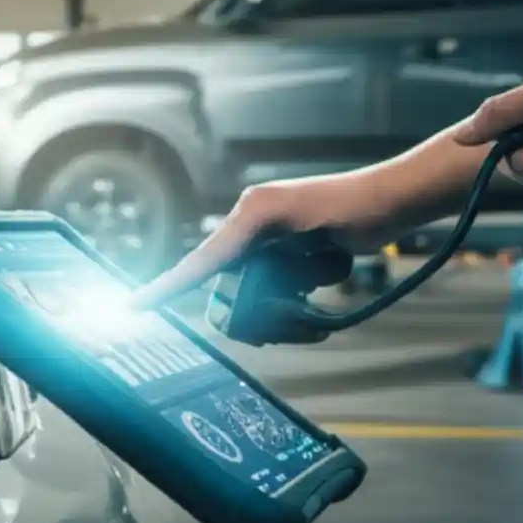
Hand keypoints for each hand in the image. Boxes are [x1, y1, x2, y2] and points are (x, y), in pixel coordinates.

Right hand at [130, 172, 399, 307]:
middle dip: (261, 315)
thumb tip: (215, 258)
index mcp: (247, 218)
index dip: (165, 288)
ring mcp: (273, 254)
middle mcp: (254, 236)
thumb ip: (247, 234)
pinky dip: (299, 314)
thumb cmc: (348, 204)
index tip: (132, 309)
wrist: (390, 207)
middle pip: (235, 297)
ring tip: (315, 311)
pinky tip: (319, 304)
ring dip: (286, 318)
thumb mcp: (288, 213)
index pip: (200, 262)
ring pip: (260, 308)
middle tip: (296, 312)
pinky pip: (282, 306)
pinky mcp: (293, 267)